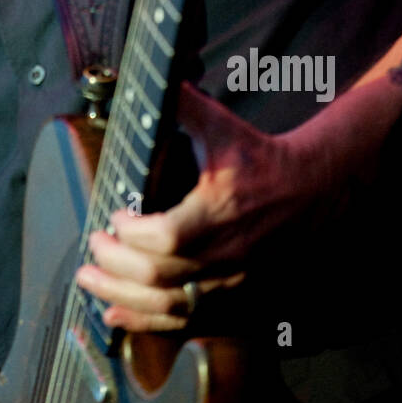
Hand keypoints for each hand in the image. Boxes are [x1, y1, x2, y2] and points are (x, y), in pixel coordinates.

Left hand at [75, 81, 322, 332]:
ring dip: (121, 297)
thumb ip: (184, 106)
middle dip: (114, 264)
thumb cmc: (260, 159)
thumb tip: (148, 79)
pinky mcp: (232, 301)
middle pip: (158, 275)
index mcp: (219, 210)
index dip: (130, 230)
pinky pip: (184, 323)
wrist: (312, 194)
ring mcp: (230, 284)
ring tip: (88, 281)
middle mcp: (225, 254)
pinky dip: (146, 323)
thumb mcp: (224, 128)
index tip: (114, 212)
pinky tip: (116, 315)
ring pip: (168, 306)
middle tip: (91, 246)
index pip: (165, 236)